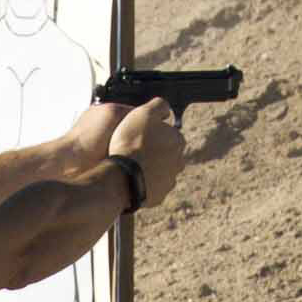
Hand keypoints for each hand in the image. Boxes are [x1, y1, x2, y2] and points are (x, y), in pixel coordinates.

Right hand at [103, 95, 190, 214]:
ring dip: (149, 168)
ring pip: (159, 171)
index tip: (137, 135)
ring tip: (131, 166)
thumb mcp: (143, 113)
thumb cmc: (131, 143)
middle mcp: (179, 161)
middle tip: (133, 150)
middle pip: (165, 153)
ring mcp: (169, 181)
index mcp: (178, 140)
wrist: (122, 177)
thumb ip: (158, 105)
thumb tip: (166, 109)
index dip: (151, 133)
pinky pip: (152, 187)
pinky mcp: (159, 196)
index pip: (168, 133)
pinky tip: (132, 179)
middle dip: (152, 151)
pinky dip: (144, 183)